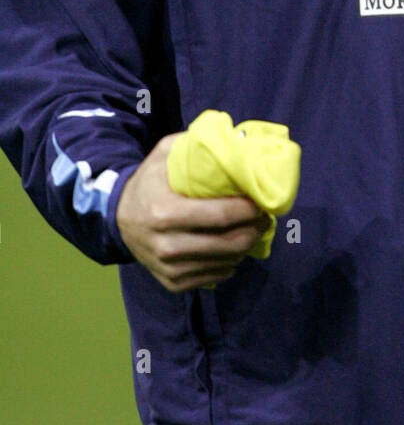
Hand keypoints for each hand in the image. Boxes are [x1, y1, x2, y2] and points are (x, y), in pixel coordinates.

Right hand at [115, 134, 271, 291]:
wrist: (117, 218)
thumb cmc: (149, 181)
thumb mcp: (165, 154)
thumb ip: (195, 144)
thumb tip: (235, 141)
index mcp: (164, 212)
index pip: (220, 215)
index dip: (249, 209)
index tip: (262, 201)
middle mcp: (166, 245)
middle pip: (228, 244)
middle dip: (254, 230)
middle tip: (265, 217)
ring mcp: (168, 268)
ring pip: (225, 264)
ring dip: (245, 247)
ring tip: (252, 229)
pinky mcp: (172, 283)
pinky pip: (214, 277)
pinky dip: (230, 263)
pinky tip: (232, 247)